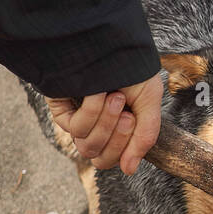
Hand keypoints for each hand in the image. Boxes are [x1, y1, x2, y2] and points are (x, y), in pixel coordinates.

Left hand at [47, 72, 163, 174]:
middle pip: (101, 158)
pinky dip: (91, 111)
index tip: (134, 120)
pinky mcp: (63, 111)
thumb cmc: (132, 68)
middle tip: (126, 112)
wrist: (111, 43)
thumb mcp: (149, 102)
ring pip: (89, 145)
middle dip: (118, 137)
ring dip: (106, 122)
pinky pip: (76, 128)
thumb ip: (144, 138)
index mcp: (117, 131)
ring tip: (114, 96)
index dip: (126, 149)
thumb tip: (129, 170)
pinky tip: (96, 92)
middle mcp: (96, 129)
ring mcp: (78, 121)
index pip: (116, 160)